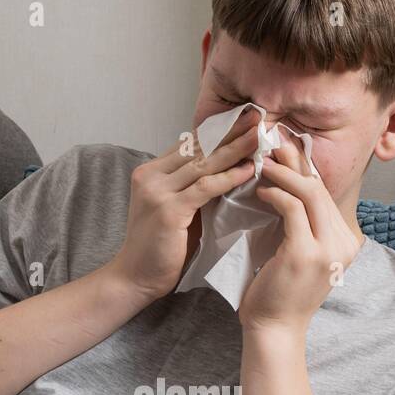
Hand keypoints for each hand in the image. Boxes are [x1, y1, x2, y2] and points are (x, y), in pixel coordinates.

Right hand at [109, 110, 258, 301]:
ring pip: (204, 163)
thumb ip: (192, 189)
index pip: (189, 144)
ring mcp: (157, 192)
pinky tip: (249, 169)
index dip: (218, 130)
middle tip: (257, 117)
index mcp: (150, 172)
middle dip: (230, 131)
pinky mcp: (169, 210)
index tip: (244, 120)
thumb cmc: (159, 249)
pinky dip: (229, 177)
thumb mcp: (175, 209)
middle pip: (198, 147)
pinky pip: (205, 188)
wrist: (135, 278)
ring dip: (235, 148)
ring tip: (259, 136)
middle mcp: (150, 176)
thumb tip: (227, 171)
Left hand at [239, 134, 362, 333]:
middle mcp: (344, 243)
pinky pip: (292, 209)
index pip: (326, 194)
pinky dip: (276, 194)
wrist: (275, 329)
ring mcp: (328, 249)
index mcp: (346, 242)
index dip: (306, 167)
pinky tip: (261, 190)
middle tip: (273, 143)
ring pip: (310, 193)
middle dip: (296, 161)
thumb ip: (302, 224)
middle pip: (321, 188)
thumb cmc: (279, 292)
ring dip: (284, 172)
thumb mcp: (298, 252)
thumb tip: (290, 183)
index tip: (286, 146)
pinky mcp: (305, 253)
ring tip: (263, 162)